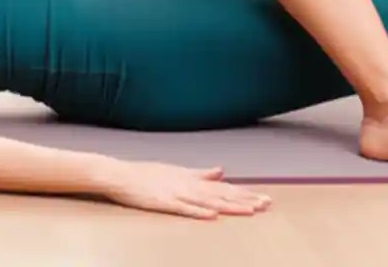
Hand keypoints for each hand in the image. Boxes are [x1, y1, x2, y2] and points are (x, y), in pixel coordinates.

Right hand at [96, 159, 271, 218]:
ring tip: (249, 211)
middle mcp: (189, 185)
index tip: (264, 198)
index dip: (244, 193)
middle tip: (266, 204)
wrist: (120, 174)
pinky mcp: (164, 202)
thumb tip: (221, 171)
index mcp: (193, 179)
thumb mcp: (178, 171)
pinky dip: (198, 212)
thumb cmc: (147, 175)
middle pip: (222, 194)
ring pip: (208, 201)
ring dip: (230, 206)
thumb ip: (201, 173)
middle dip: (245, 200)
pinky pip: (184, 208)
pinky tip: (213, 216)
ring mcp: (177, 193)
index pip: (224, 188)